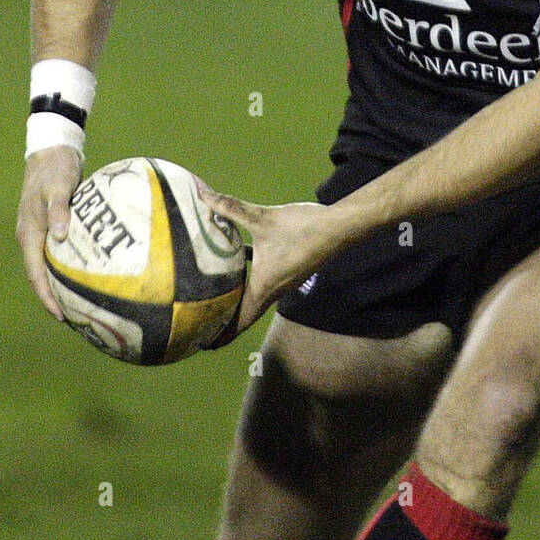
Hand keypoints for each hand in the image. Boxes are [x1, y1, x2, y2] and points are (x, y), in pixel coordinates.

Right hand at [16, 145, 82, 319]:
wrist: (52, 149)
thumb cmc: (55, 167)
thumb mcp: (58, 186)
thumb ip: (59, 209)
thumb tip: (61, 237)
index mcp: (29, 233)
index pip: (36, 273)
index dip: (47, 296)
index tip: (61, 315)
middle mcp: (33, 237)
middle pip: (42, 275)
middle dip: (56, 297)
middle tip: (78, 318)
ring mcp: (43, 231)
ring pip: (51, 265)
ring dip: (64, 284)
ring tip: (84, 302)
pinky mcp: (54, 224)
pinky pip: (62, 252)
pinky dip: (72, 265)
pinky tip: (92, 271)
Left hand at [194, 180, 339, 335]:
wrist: (338, 227)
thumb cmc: (302, 227)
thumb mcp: (261, 217)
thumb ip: (229, 206)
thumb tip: (202, 194)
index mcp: (264, 286)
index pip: (239, 321)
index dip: (220, 335)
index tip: (201, 345)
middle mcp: (273, 290)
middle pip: (244, 314)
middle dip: (224, 322)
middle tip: (201, 324)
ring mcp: (283, 282)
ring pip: (254, 298)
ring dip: (237, 301)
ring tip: (216, 297)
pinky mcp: (289, 271)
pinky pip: (263, 283)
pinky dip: (248, 281)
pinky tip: (239, 261)